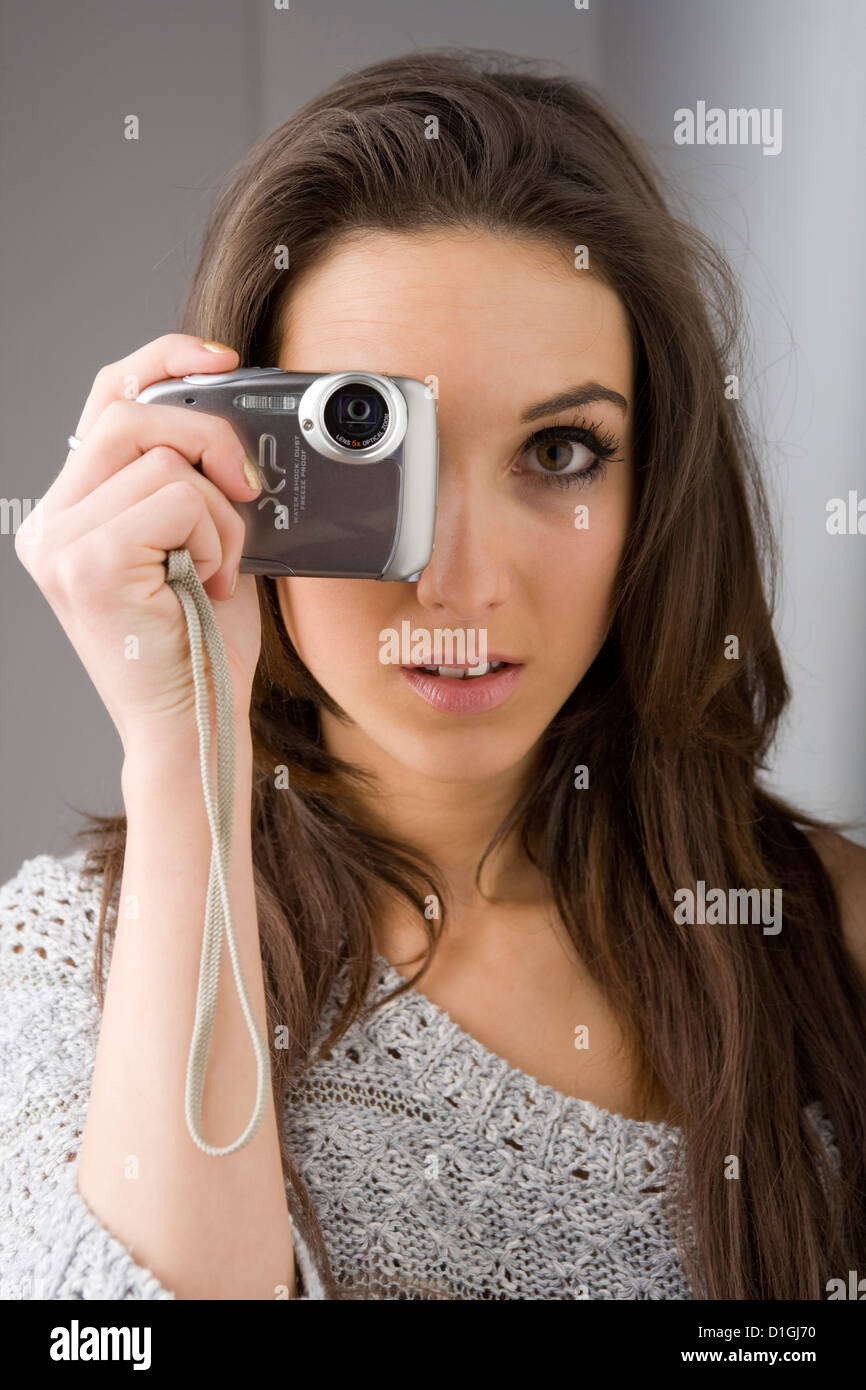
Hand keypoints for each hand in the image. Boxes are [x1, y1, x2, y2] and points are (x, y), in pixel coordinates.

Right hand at [16, 333, 263, 749]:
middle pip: (131, 412)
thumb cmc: (201, 645)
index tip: (221, 360)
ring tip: (213, 568)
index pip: (107, 400)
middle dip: (210, 438)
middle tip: (246, 492)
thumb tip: (226, 417)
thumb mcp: (199, 542)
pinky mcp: (87, 563)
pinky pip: (177, 498)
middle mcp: (51, 524)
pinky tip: (208, 582)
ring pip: (163, 458)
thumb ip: (191, 480)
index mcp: (72, 513)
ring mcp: (59, 543)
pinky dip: (215, 536)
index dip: (162, 361)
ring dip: (218, 514)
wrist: (194, 727)